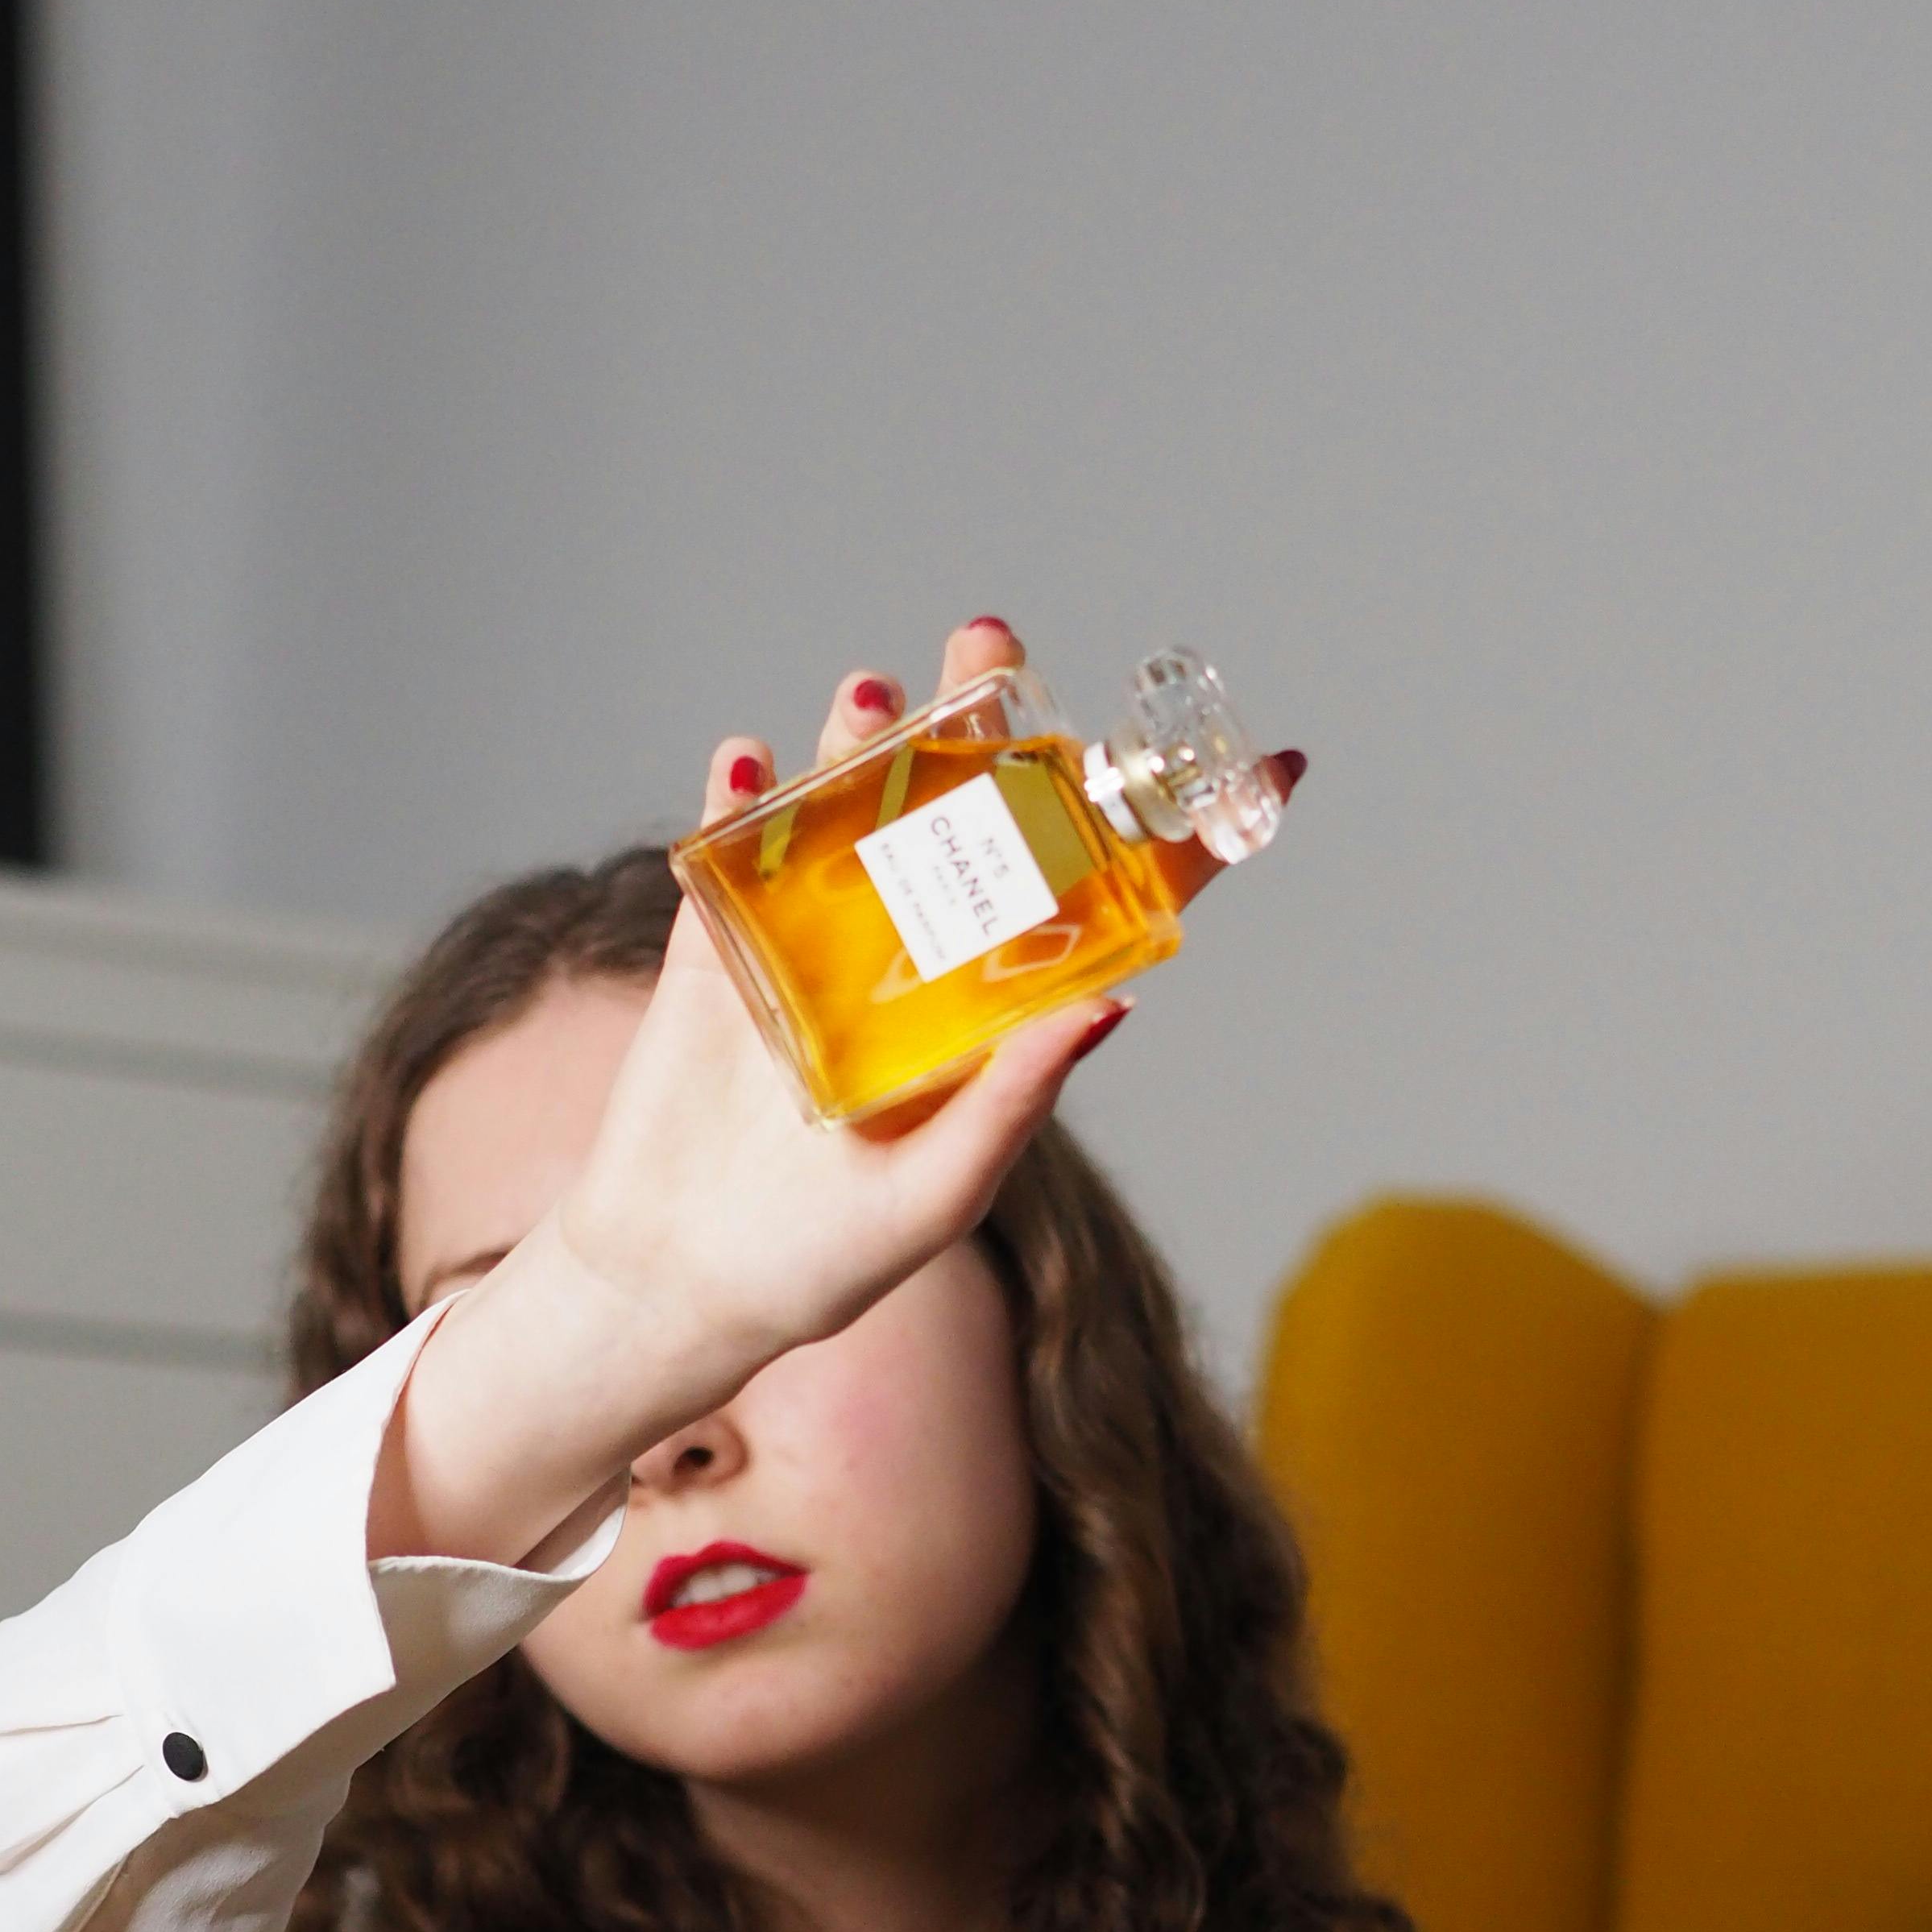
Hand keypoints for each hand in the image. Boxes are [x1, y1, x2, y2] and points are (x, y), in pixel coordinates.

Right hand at [550, 619, 1114, 1419]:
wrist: (672, 1283)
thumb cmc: (819, 1262)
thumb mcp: (937, 1195)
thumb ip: (1015, 1100)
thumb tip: (1108, 1002)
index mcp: (993, 1014)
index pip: (1105, 907)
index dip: (1172, 839)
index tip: (1259, 767)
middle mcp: (917, 958)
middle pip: (973, 815)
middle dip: (986, 724)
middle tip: (991, 648)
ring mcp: (815, 940)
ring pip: (854, 808)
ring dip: (864, 739)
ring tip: (878, 698)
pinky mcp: (719, 945)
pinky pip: (732, 847)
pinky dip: (738, 795)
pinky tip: (750, 762)